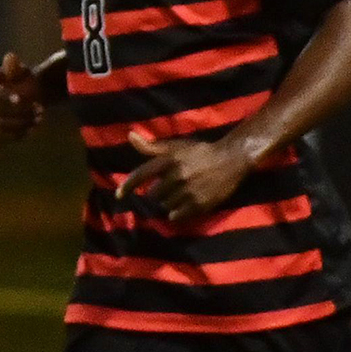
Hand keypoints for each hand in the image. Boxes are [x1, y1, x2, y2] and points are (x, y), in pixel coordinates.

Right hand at [0, 52, 44, 142]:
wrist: (27, 96)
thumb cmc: (24, 81)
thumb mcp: (22, 71)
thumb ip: (15, 67)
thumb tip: (10, 57)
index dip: (3, 95)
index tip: (20, 99)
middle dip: (18, 111)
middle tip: (38, 110)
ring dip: (21, 124)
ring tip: (39, 119)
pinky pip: (0, 137)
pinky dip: (17, 134)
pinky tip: (32, 129)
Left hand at [117, 132, 253, 221]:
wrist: (231, 160)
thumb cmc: (199, 152)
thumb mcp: (175, 147)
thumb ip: (152, 146)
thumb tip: (130, 136)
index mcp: (168, 161)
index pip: (141, 175)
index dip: (127, 186)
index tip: (119, 196)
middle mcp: (177, 176)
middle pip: (153, 195)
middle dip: (158, 193)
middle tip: (170, 187)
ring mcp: (188, 191)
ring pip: (165, 206)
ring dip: (169, 202)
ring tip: (181, 194)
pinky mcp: (200, 204)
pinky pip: (178, 215)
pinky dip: (177, 213)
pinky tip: (184, 206)